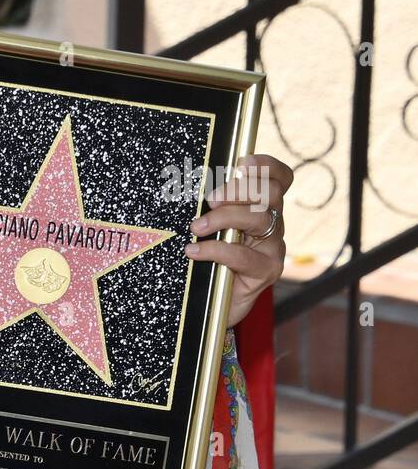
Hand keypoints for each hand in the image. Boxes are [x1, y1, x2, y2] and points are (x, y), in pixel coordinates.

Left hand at [186, 152, 292, 328]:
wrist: (215, 306)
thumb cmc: (210, 262)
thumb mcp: (210, 229)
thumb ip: (212, 207)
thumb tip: (188, 183)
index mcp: (263, 209)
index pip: (280, 179)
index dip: (267, 166)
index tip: (241, 162)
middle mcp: (274, 225)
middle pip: (270, 194)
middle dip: (237, 190)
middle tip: (210, 199)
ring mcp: (274, 248)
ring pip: (257, 219)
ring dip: (223, 218)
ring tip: (196, 228)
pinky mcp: (267, 271)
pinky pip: (243, 255)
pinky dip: (215, 250)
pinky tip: (194, 252)